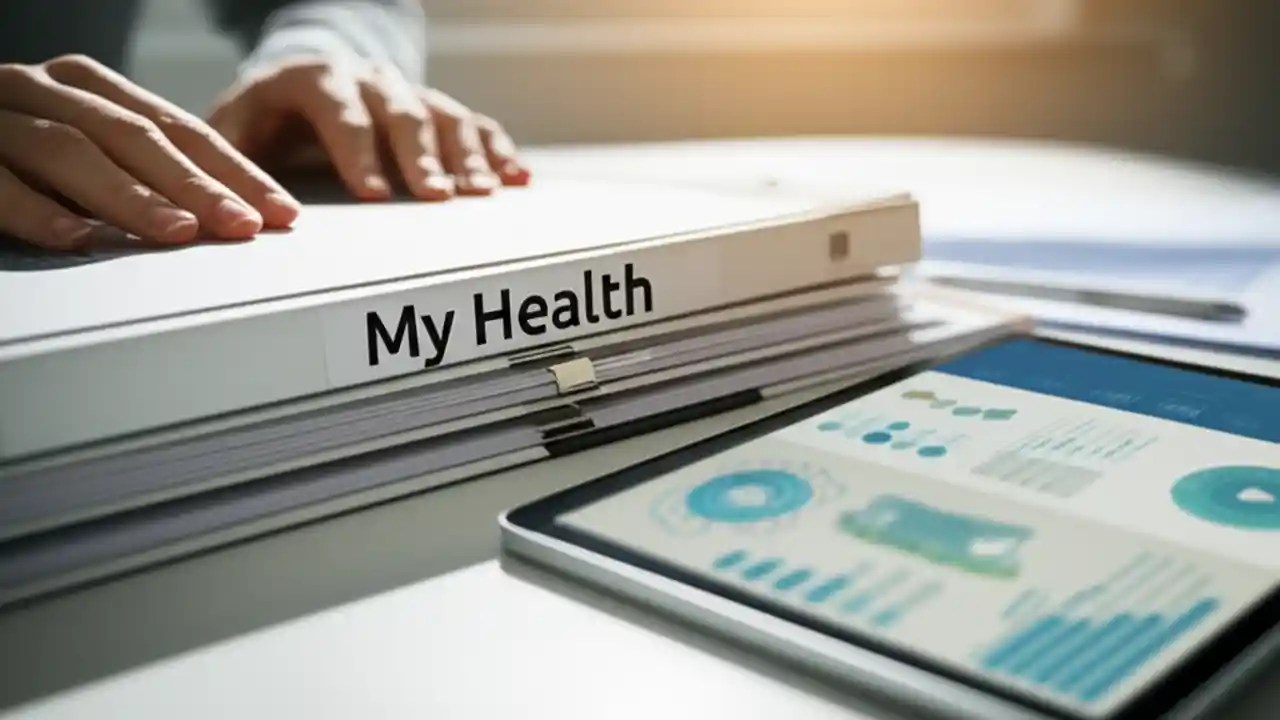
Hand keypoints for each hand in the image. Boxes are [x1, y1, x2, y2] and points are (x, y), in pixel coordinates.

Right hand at [0, 55, 300, 250]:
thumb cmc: (11, 155)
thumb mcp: (81, 151)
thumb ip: (138, 170)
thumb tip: (226, 215)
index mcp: (87, 88)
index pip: (177, 128)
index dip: (234, 169)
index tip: (281, 211)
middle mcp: (42, 90)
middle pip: (135, 135)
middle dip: (198, 183)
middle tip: (244, 225)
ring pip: (70, 150)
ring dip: (129, 195)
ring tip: (178, 233)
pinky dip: (37, 210)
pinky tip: (77, 240)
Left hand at [207, 57, 529, 201]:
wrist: (302, 86)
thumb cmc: (267, 122)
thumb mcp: (237, 131)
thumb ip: (235, 161)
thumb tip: (237, 207)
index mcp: (315, 79)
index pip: (341, 113)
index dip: (357, 153)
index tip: (371, 194)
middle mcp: (369, 79)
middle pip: (402, 113)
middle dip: (421, 157)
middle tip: (435, 197)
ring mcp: (409, 93)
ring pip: (445, 117)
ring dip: (467, 158)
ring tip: (481, 195)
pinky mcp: (436, 110)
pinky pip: (474, 125)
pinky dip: (498, 152)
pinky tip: (516, 180)